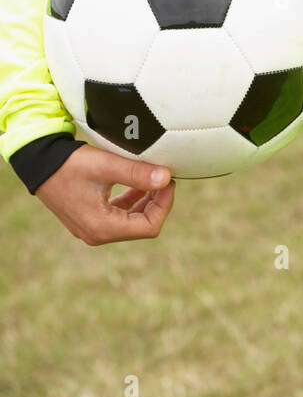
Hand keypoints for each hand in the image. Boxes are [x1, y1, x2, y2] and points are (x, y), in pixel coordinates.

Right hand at [35, 143, 175, 244]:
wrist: (38, 162)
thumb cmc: (70, 164)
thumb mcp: (106, 166)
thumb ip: (137, 173)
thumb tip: (167, 178)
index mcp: (102, 228)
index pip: (149, 227)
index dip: (164, 205)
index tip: (169, 181)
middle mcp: (97, 234)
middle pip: (141, 226)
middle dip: (156, 202)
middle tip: (164, 177)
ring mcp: (91, 229)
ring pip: (131, 221)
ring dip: (145, 201)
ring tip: (153, 177)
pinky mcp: (88, 219)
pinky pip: (118, 215)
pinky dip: (131, 201)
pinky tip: (136, 183)